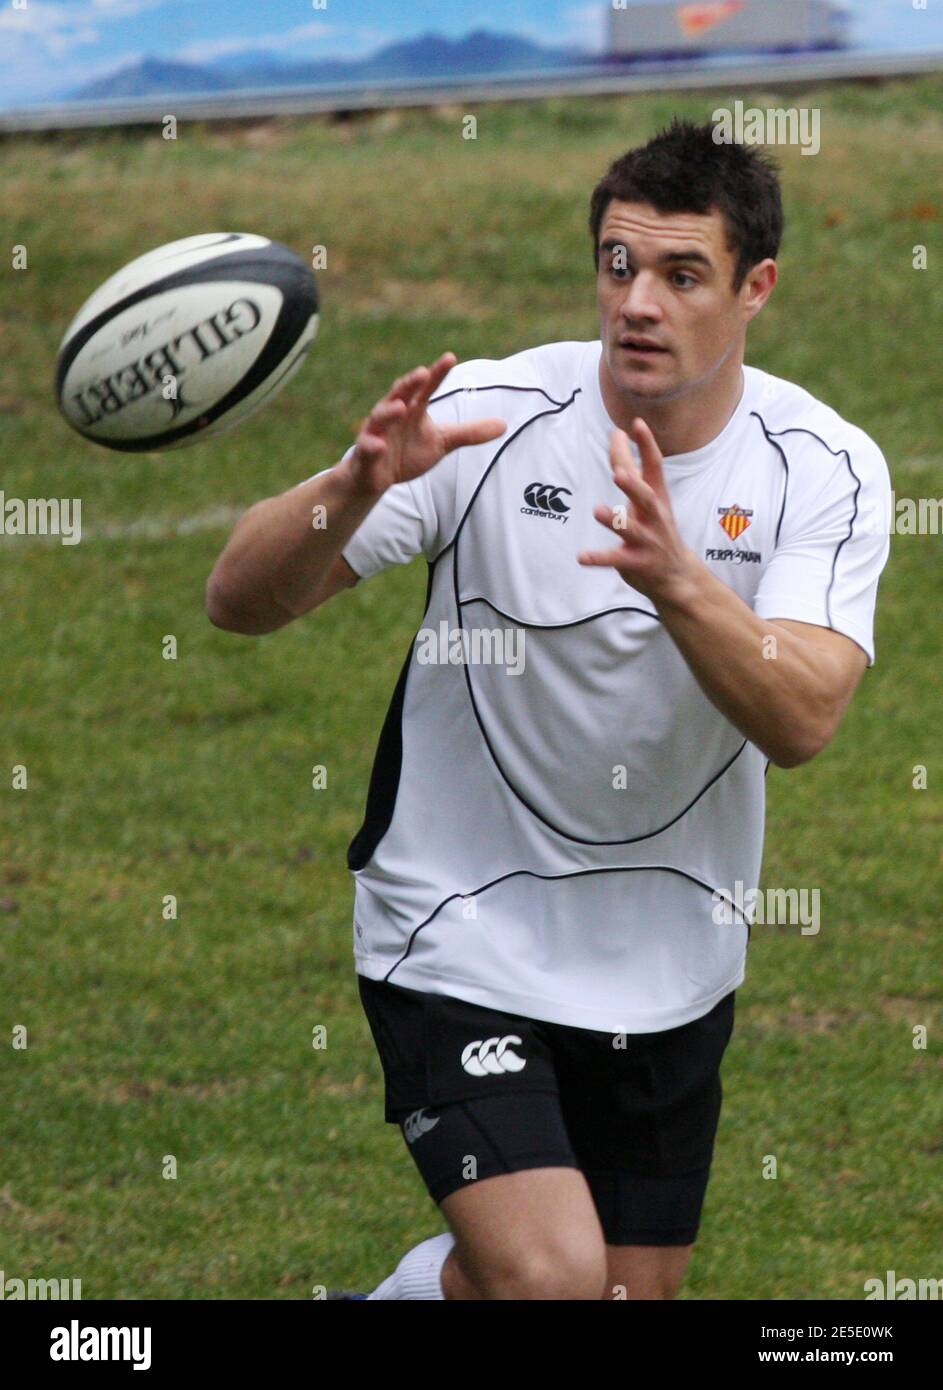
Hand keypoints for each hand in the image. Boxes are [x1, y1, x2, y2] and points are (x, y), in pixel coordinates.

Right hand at [346, 352, 505, 495]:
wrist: (378, 477)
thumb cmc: (408, 452)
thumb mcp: (442, 442)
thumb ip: (469, 432)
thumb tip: (504, 424)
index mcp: (413, 409)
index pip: (427, 388)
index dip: (437, 373)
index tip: (450, 358)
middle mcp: (393, 415)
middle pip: (400, 394)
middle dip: (409, 384)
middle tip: (422, 373)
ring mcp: (377, 432)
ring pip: (380, 417)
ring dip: (389, 411)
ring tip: (401, 407)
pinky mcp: (366, 452)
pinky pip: (367, 447)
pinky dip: (372, 445)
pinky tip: (380, 444)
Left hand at [577, 419, 698, 607]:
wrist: (678, 575)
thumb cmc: (657, 529)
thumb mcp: (649, 499)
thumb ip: (631, 470)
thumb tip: (617, 435)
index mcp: (657, 497)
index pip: (654, 467)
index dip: (647, 445)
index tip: (636, 424)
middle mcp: (654, 516)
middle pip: (645, 497)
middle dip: (632, 485)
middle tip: (618, 472)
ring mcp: (648, 540)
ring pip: (631, 529)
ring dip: (615, 520)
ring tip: (598, 511)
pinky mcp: (637, 562)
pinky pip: (616, 560)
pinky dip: (599, 558)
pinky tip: (582, 557)